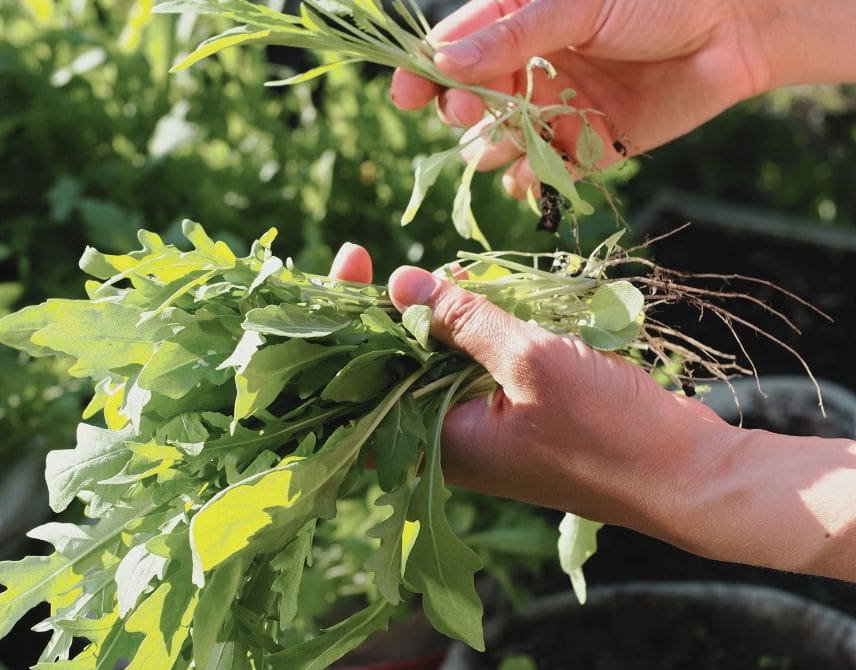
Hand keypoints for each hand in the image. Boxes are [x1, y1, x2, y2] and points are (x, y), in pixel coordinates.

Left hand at [329, 243, 724, 528]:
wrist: (686, 477)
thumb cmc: (606, 429)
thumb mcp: (529, 360)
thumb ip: (463, 321)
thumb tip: (401, 283)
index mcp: (434, 441)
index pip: (361, 379)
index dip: (348, 319)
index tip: (355, 261)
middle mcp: (448, 440)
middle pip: (397, 367)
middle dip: (398, 310)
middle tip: (402, 263)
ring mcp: (484, 430)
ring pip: (441, 362)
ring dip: (447, 316)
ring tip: (458, 274)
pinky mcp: (517, 418)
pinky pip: (482, 367)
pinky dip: (484, 330)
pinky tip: (493, 294)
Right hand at [391, 0, 795, 196]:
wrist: (738, 30)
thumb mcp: (579, 4)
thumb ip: (512, 36)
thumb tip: (445, 62)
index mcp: (521, 18)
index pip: (456, 48)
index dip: (426, 72)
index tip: (403, 95)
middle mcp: (531, 66)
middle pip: (471, 99)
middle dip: (463, 111)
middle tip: (469, 115)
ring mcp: (556, 107)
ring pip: (500, 141)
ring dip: (495, 148)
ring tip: (506, 144)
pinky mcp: (586, 145)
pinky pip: (542, 172)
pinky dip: (531, 180)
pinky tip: (533, 176)